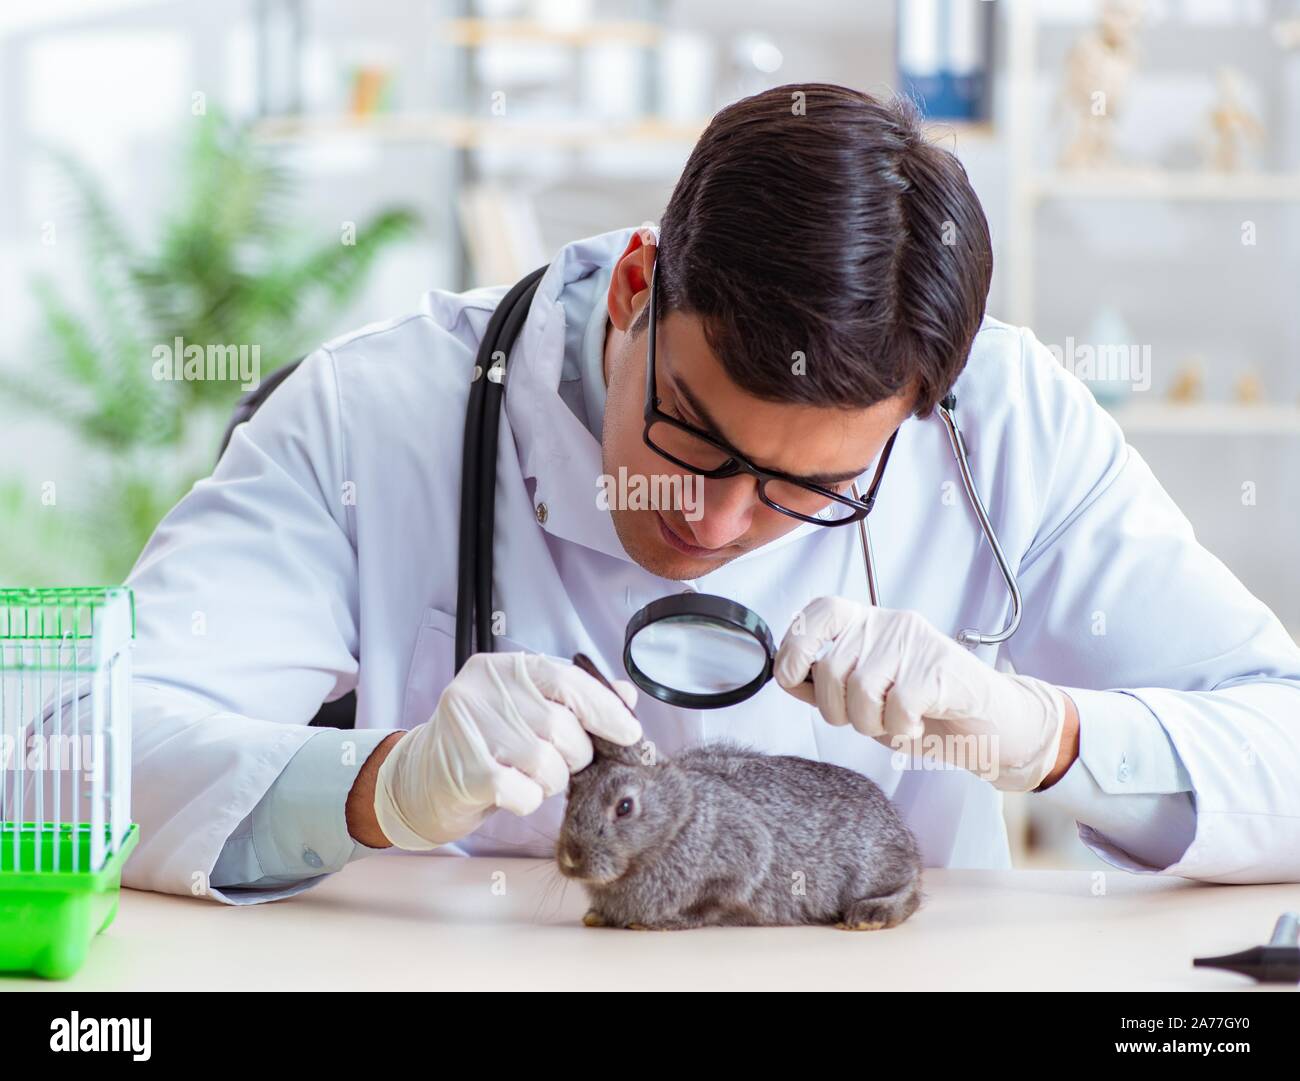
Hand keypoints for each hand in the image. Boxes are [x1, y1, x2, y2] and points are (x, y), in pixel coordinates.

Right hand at [372, 652, 640, 848]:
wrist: (420, 780)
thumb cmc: (485, 742)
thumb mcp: (527, 710)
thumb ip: (575, 699)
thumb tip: (626, 697)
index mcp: (504, 668)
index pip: (568, 680)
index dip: (605, 709)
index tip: (630, 734)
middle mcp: (483, 690)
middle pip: (562, 726)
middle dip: (574, 754)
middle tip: (559, 761)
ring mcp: (469, 729)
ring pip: (546, 763)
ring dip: (550, 780)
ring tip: (531, 776)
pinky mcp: (465, 771)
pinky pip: (524, 793)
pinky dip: (529, 799)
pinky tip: (512, 792)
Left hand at [774, 597, 1067, 791]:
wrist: (993, 725)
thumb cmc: (925, 710)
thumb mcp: (867, 695)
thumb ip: (827, 683)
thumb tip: (785, 676)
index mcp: (869, 623)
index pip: (821, 612)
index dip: (795, 644)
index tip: (789, 677)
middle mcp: (890, 624)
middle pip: (832, 668)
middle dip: (838, 711)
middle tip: (870, 719)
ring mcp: (916, 644)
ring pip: (861, 691)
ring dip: (873, 724)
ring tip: (896, 721)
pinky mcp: (940, 670)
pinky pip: (897, 707)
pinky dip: (903, 729)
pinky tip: (919, 723)